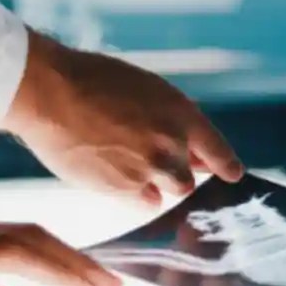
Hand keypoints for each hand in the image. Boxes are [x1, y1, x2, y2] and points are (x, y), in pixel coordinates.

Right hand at [2, 30, 244, 205]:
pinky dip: (132, 196)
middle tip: (148, 163)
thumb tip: (188, 151)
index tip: (233, 175)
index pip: (217, 149)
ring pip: (168, 192)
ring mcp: (149, 168)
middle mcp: (172, 144)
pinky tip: (112, 177)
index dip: (226, 164)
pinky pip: (143, 203)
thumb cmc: (91, 82)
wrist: (51, 93)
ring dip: (154, 185)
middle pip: (188, 178)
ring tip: (124, 166)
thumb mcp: (143, 89)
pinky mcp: (124, 188)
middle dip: (173, 174)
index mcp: (180, 113)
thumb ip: (169, 120)